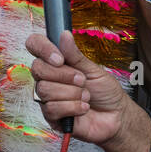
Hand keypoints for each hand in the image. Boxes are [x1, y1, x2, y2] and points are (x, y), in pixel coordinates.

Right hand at [26, 31, 150, 151]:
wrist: (115, 117)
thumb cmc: (105, 92)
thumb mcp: (93, 70)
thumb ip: (76, 55)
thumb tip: (64, 35)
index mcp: (56, 63)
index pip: (35, 45)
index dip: (43, 49)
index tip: (60, 58)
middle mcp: (48, 78)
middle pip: (37, 69)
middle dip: (64, 75)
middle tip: (82, 80)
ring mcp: (47, 97)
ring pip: (45, 89)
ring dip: (72, 93)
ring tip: (86, 96)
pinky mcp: (51, 117)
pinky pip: (51, 108)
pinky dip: (72, 107)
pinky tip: (83, 108)